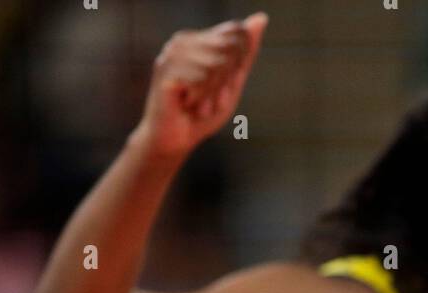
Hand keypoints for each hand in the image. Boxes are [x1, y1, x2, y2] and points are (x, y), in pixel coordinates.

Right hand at [133, 13, 267, 159]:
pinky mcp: (166, 69)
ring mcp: (172, 52)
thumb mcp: (232, 84)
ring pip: (215, 63)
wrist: (174, 140)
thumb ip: (246, 54)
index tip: (224, 89)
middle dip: (226, 82)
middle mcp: (183, 40)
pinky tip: (191, 106)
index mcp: (199, 40)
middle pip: (228, 49)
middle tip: (211, 101)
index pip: (235, 35)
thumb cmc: (202, 114)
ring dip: (214, 94)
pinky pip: (201, 77)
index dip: (238, 66)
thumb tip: (261, 18)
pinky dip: (203, 97)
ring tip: (200, 105)